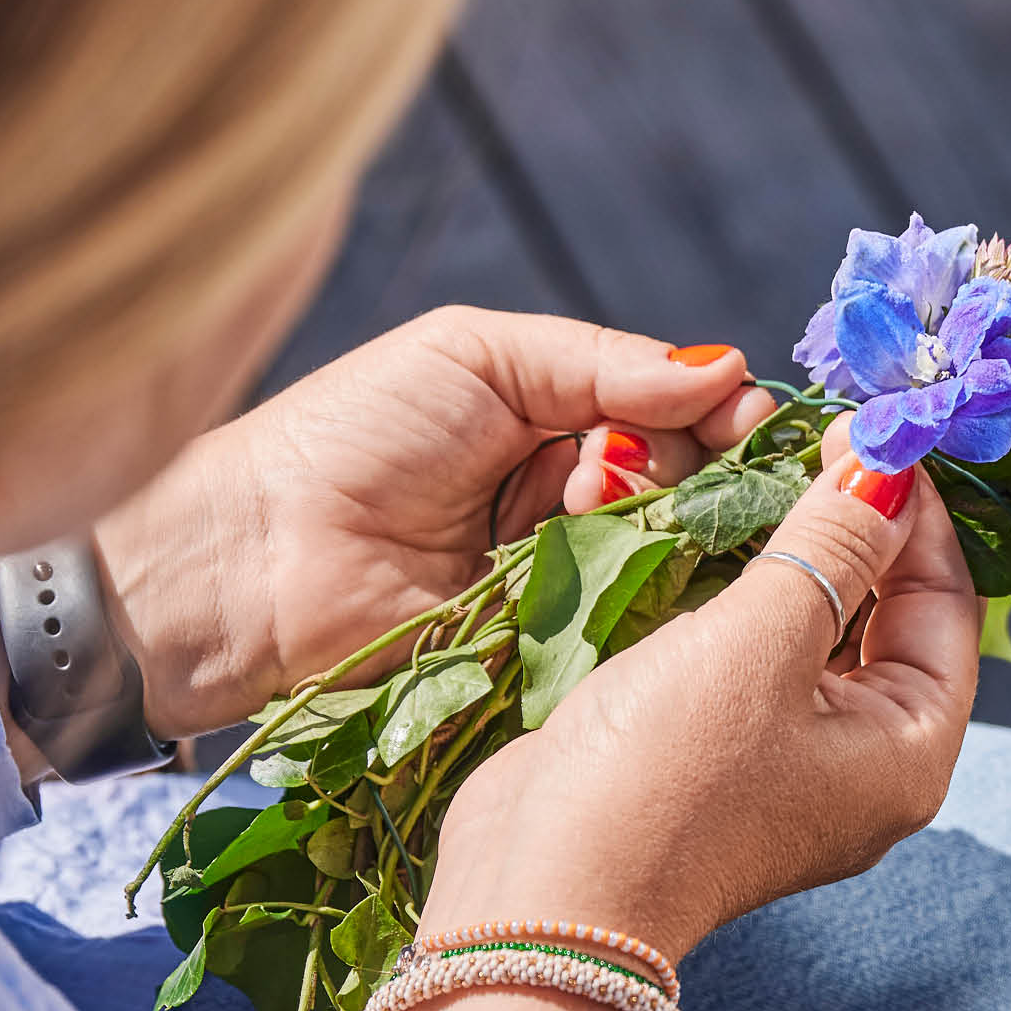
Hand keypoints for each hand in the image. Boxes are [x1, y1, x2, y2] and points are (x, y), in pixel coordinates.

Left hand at [93, 309, 773, 737]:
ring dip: (659, 527)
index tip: (753, 417)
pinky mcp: (549, 653)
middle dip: (696, 468)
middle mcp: (565, 501)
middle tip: (689, 463)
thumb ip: (602, 361)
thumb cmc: (347, 437)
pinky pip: (622, 625)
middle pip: (681, 486)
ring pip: (660, 554)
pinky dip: (638, 600)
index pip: (668, 413)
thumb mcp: (478, 356)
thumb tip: (725, 367)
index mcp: (549, 419)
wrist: (257, 561)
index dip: (716, 414)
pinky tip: (640, 575)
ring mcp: (560, 581)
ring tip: (610, 506)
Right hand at [359, 425, 981, 1010]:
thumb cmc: (665, 778)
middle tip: (811, 436)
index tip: (871, 426)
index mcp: (909, 752)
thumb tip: (890, 463)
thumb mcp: (762, 642)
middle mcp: (863, 764)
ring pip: (815, 629)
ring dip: (789, 550)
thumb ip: (831, 544)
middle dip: (852, 524)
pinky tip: (706, 533)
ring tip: (756, 467)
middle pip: (887, 614)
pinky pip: (751, 656)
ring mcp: (788, 766)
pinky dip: (739, 593)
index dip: (915, 507)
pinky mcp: (715, 758)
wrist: (542, 895)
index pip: (948, 603)